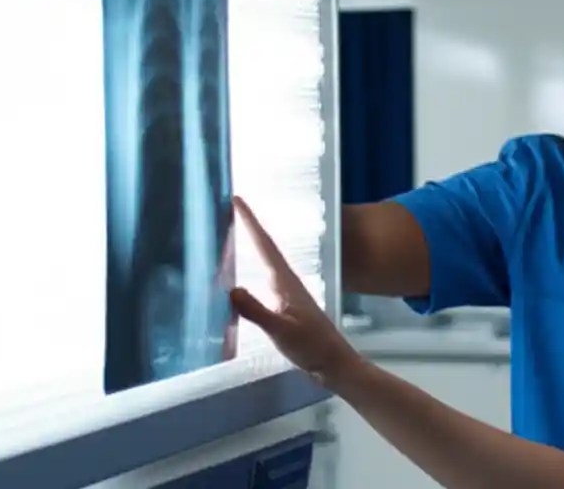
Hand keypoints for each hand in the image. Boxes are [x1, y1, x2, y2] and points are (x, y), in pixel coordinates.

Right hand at [229, 197, 362, 387]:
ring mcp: (287, 292)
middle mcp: (286, 282)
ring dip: (251, 243)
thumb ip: (257, 312)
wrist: (333, 363)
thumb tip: (230, 289)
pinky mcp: (285, 305)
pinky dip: (254, 266)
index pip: (264, 245)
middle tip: (230, 207)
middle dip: (248, 226)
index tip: (236, 200)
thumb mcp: (282, 331)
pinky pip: (264, 276)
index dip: (250, 222)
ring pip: (265, 260)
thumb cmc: (311, 347)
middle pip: (264, 246)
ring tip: (234, 230)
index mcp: (285, 282)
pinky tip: (247, 272)